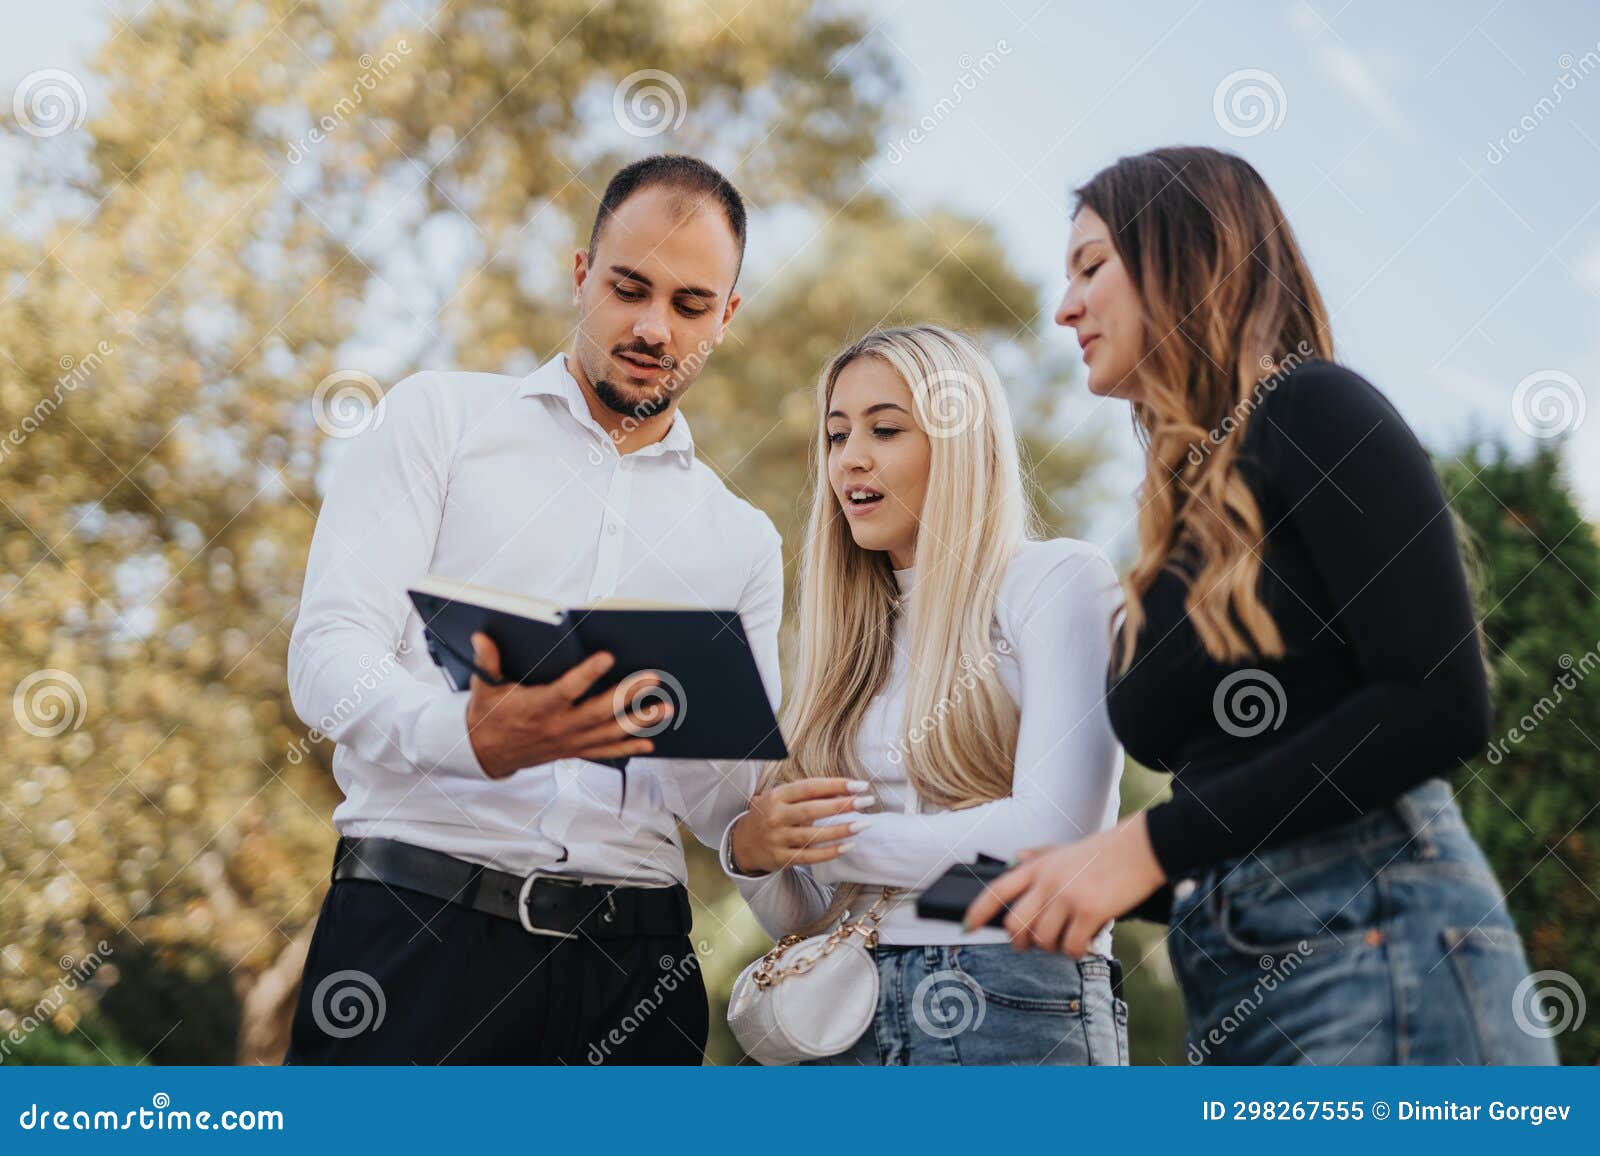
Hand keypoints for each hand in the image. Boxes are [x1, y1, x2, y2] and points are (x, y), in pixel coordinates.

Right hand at [463, 632, 668, 778]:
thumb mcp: (484, 688)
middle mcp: (558, 727)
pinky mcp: (574, 751)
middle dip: (627, 695)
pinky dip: (628, 749)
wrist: (485, 753)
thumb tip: (481, 635)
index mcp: (538, 707)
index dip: (587, 674)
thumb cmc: (489, 715)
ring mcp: (569, 741)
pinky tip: (649, 744)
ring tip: (665, 708)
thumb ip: (487, 661)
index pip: (566, 690)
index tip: (607, 656)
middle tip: (652, 678)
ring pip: (609, 733)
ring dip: (639, 722)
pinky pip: (605, 752)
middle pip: (599, 711)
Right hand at [729, 778, 875, 873]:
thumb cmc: (770, 813)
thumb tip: (845, 790)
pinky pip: (809, 856)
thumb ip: (809, 794)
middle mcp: (776, 816)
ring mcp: (777, 839)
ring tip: (864, 825)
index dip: (836, 785)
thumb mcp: (782, 798)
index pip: (810, 787)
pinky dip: (829, 852)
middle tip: (867, 802)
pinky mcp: (781, 858)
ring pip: (813, 835)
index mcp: (777, 796)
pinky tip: (848, 846)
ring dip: (841, 830)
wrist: (743, 843)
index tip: (860, 785)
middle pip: (812, 810)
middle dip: (842, 805)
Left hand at [961, 813, 1166, 956]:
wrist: (1141, 849)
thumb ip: (1038, 856)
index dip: (977, 912)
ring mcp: (1067, 897)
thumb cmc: (1102, 852)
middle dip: (1021, 943)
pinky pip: (1071, 947)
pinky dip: (1076, 951)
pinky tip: (1086, 942)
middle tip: (1034, 944)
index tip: (966, 928)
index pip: (996, 890)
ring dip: (1054, 948)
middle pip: (1015, 926)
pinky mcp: (1090, 911)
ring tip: (1069, 939)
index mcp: (1037, 866)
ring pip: (1043, 941)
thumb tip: (1014, 859)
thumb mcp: (1063, 849)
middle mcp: (1047, 881)